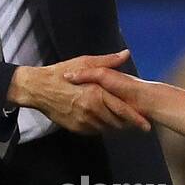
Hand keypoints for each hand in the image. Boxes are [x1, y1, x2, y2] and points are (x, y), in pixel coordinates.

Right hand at [7, 51, 150, 134]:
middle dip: (127, 124)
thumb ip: (107, 62)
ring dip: (115, 127)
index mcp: (96, 94)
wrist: (38, 89)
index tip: (146, 125)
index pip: (122, 110)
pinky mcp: (76, 128)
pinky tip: (104, 121)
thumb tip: (125, 54)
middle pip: (116, 123)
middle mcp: (91, 110)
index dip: (136, 119)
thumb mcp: (84, 62)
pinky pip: (94, 131)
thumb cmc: (61, 73)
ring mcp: (83, 121)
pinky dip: (101, 128)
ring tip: (121, 122)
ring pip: (106, 128)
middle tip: (136, 124)